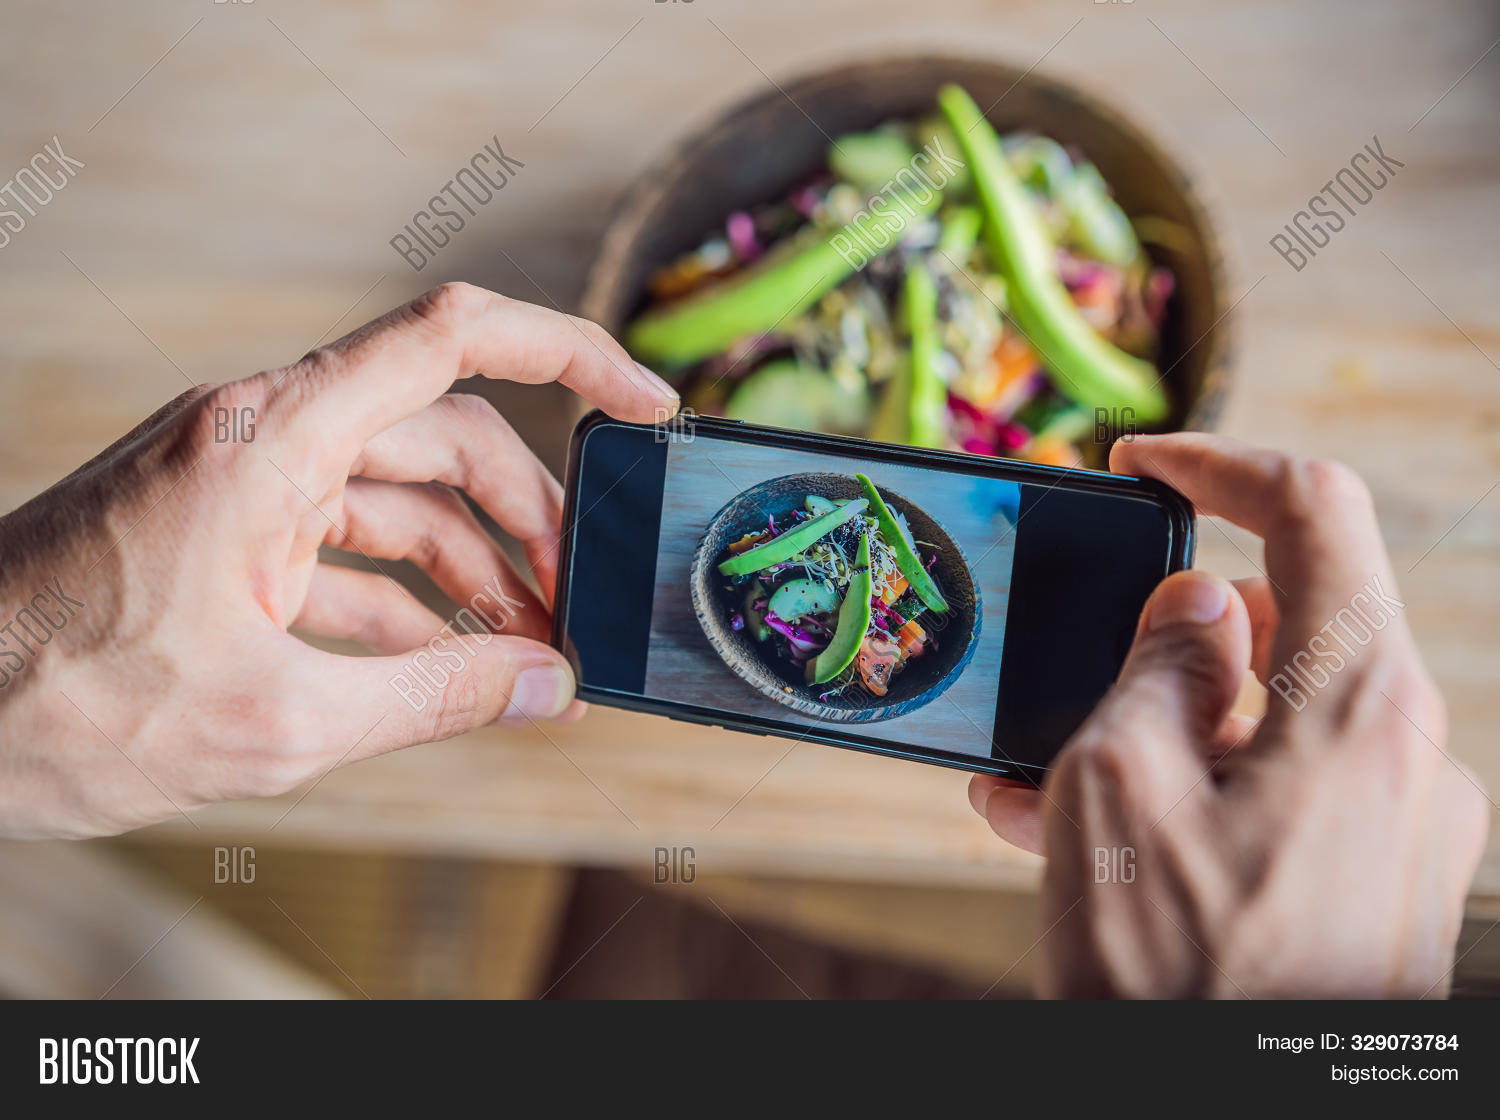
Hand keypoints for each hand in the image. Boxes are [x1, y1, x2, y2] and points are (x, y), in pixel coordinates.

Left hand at [0, 283, 678, 838]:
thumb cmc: (61, 703)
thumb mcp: (278, 721)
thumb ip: (434, 696)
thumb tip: (545, 688)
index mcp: (274, 440)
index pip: (451, 339)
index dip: (567, 354)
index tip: (643, 403)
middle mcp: (263, 436)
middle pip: (444, 436)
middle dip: (527, 516)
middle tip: (578, 599)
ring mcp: (244, 482)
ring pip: (401, 495)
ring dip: (474, 566)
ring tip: (530, 648)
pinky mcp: (228, 531)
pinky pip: (348, 545)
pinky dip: (409, 598)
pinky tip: (454, 660)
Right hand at [969, 434, 1489, 996]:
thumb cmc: (1172, 975)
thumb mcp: (1119, 783)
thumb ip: (1158, 663)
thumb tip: (1199, 601)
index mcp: (1363, 705)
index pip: (1312, 511)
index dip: (1219, 460)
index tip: (1142, 460)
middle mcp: (1411, 757)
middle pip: (1288, 624)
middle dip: (1162, 638)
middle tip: (1067, 664)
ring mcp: (1403, 828)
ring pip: (1270, 719)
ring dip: (1158, 727)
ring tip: (1038, 778)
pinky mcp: (1377, 885)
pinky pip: (1279, 793)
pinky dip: (1191, 789)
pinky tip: (1086, 831)